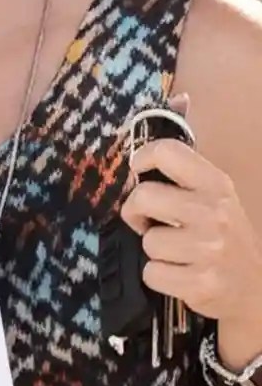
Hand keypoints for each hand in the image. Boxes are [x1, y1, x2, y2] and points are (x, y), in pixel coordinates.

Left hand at [119, 98, 261, 326]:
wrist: (254, 288)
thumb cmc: (222, 233)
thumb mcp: (213, 191)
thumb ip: (186, 155)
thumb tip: (180, 97)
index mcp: (215, 184)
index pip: (167, 152)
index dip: (141, 158)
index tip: (139, 171)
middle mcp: (214, 212)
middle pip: (142, 197)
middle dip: (136, 212)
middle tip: (150, 221)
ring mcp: (210, 249)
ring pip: (146, 241)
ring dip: (153, 250)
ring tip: (177, 251)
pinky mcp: (202, 283)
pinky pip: (152, 273)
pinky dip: (159, 277)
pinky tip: (182, 273)